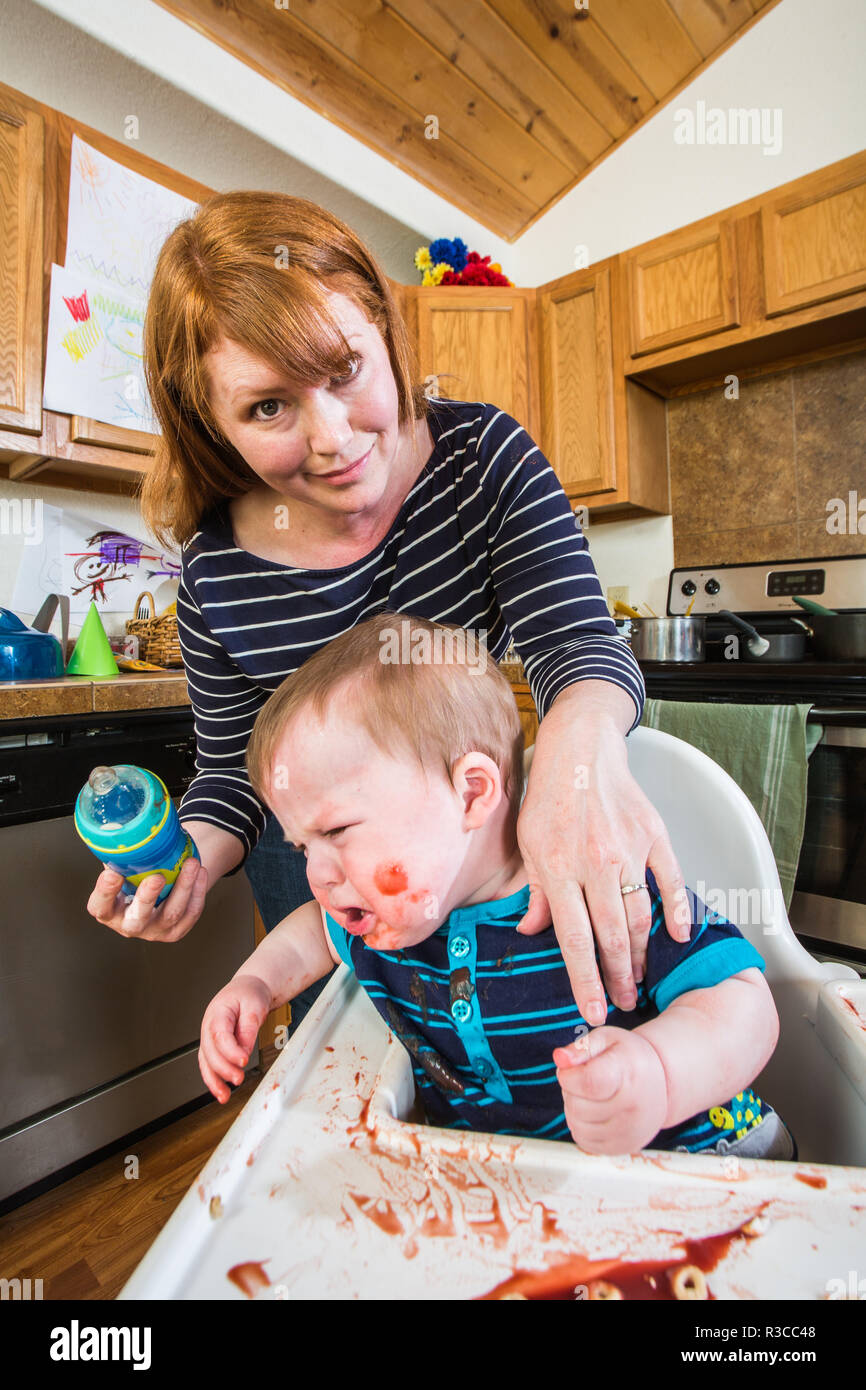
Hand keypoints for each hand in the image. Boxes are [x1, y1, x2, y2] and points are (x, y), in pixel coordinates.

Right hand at [86, 856, 207, 942]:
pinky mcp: (175, 932)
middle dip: (147, 898)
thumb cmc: (132, 876)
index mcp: (109, 911)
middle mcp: (129, 925)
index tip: (112, 873)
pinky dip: (197, 892)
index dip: (105, 892)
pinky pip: (190, 914)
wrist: (154, 894)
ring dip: (183, 887)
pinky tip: (200, 872)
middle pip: (137, 918)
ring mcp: (154, 931)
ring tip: (191, 863)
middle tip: (156, 878)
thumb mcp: (122, 868)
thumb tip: (121, 827)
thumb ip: (120, 855)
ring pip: (171, 914)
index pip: (101, 906)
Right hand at [199, 974, 271, 1102]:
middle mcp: (208, 1026)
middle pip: (210, 1051)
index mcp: (218, 1012)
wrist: (247, 989)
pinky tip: (221, 1092)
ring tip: (224, 1096)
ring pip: (206, 1062)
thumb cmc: (249, 994)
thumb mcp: (255, 1004)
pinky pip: (210, 1065)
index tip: (243, 1059)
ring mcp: (208, 1037)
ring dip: (214, 1080)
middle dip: (223, 1068)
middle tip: (239, 1078)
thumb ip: (249, 1027)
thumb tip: (245, 1050)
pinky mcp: (214, 1047)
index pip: (219, 1034)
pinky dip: (214, 1080)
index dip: (230, 1049)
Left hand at [516, 701, 690, 1023]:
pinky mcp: (653, 836)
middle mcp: (595, 863)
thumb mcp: (528, 845)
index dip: (584, 980)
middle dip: (618, 978)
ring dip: (642, 954)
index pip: (573, 938)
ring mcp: (628, 850)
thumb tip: (532, 932)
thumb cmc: (548, 798)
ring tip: (640, 978)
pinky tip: (679, 936)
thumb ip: (535, 892)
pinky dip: (678, 911)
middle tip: (625, 1005)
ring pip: (640, 915)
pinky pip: (671, 881)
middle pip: (611, 936)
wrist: (580, 750)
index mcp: (558, 868)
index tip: (594, 1012)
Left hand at [554, 1026, 667, 1154]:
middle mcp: (633, 1109)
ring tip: (591, 1095)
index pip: (588, 1083)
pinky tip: (595, 1110)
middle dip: (570, 1091)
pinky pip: (583, 1140)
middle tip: (585, 1079)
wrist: (661, 1083)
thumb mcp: (608, 1039)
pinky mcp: (623, 1147)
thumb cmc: (629, 1058)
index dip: (569, 1076)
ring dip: (574, 1108)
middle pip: (577, 1106)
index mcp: (630, 1076)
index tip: (571, 1068)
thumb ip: (582, 1047)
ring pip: (577, 1125)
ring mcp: (630, 1132)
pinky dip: (581, 1125)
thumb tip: (559, 1058)